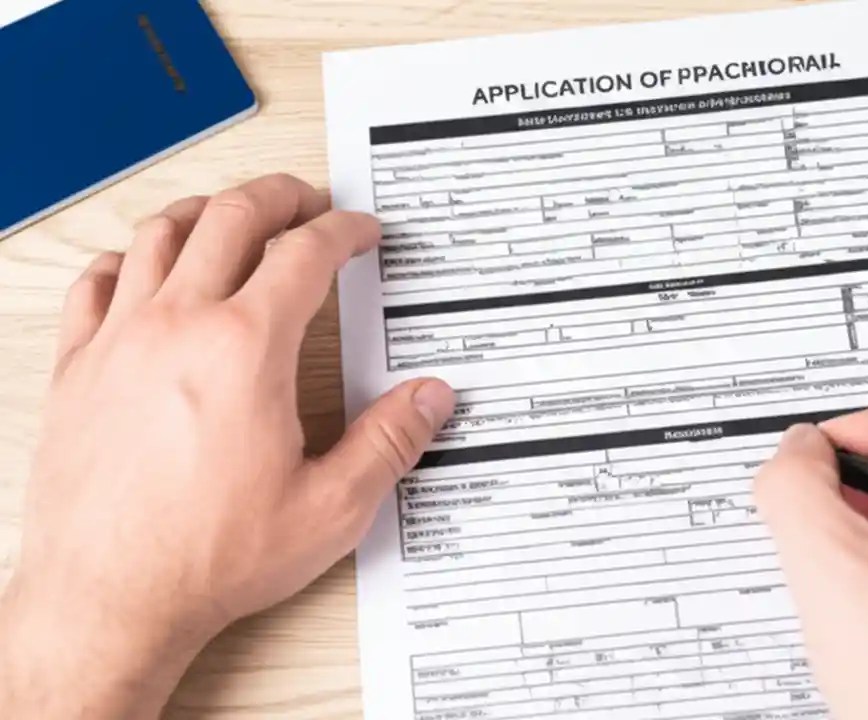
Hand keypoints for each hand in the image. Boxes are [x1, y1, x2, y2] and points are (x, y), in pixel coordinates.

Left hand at [0, 175, 454, 718]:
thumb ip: (389, 442)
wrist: (109, 599)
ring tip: (232, 214)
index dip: (343, 230)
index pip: (305, 254)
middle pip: (231, 218)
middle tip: (305, 200)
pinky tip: (144, 265)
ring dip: (206, 210)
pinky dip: (129, 256)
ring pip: (160, 234)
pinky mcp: (77, 368)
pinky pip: (96, 282)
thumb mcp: (329, 507)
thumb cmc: (208, 557)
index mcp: (247, 350)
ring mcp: (119, 341)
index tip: (359, 230)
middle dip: (278, 196)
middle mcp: (178, 326)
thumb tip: (430, 397)